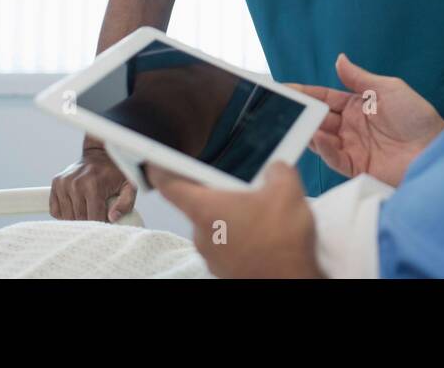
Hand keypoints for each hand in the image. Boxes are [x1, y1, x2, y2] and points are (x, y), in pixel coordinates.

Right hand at [49, 147, 136, 222]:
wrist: (101, 154)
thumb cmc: (116, 172)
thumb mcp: (129, 186)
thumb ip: (125, 203)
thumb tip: (112, 218)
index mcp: (94, 186)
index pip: (94, 218)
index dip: (101, 223)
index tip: (106, 220)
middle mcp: (76, 184)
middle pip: (79, 219)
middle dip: (90, 221)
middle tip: (98, 213)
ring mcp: (64, 183)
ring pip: (67, 217)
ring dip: (77, 217)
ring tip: (88, 208)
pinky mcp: (57, 183)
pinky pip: (55, 210)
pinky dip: (65, 213)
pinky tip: (76, 206)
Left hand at [145, 163, 321, 278]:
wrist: (289, 282)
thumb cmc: (281, 242)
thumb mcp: (287, 190)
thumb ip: (275, 170)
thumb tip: (275, 169)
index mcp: (206, 209)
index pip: (169, 184)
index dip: (160, 168)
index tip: (154, 161)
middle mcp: (202, 234)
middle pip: (200, 204)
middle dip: (222, 194)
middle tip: (246, 188)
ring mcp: (212, 255)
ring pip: (217, 225)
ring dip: (234, 216)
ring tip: (264, 215)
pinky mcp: (224, 269)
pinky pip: (228, 244)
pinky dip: (241, 236)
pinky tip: (265, 235)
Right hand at [290, 53, 443, 187]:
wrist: (435, 147)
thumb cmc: (418, 116)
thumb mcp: (389, 89)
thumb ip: (360, 78)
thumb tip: (339, 59)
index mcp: (356, 105)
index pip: (324, 97)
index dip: (304, 94)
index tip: (284, 89)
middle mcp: (350, 127)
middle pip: (318, 118)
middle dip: (301, 113)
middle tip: (282, 108)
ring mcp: (352, 147)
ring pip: (322, 139)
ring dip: (309, 131)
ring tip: (297, 122)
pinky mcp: (358, 167)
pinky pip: (335, 158)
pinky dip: (324, 150)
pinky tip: (318, 138)